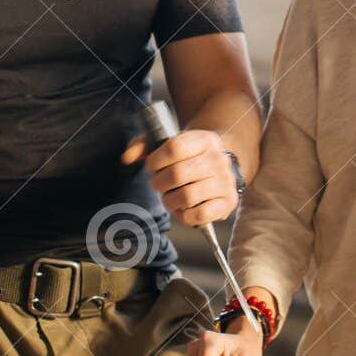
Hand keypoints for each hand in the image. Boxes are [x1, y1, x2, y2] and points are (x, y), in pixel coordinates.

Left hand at [124, 128, 238, 226]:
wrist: (219, 167)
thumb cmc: (188, 156)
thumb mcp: (168, 143)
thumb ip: (144, 146)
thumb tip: (127, 158)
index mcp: (204, 139)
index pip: (174, 148)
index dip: (155, 160)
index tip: (151, 166)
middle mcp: (218, 159)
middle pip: (177, 174)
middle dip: (159, 183)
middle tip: (158, 184)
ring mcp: (225, 182)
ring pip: (187, 196)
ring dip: (169, 200)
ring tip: (170, 197)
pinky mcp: (228, 202)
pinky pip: (199, 215)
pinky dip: (184, 215)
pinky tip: (183, 208)